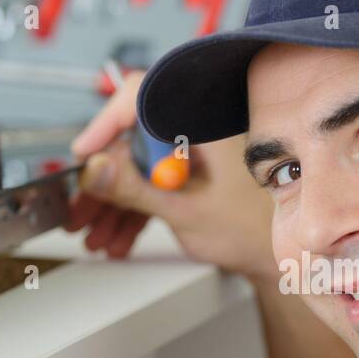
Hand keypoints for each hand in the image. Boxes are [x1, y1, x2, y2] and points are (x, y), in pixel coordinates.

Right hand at [67, 69, 275, 280]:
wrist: (277, 260)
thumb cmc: (252, 229)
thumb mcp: (185, 210)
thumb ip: (135, 190)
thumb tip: (94, 170)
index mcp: (202, 122)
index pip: (140, 97)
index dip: (106, 125)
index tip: (85, 156)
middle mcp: (195, 132)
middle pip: (131, 142)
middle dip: (103, 184)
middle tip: (81, 213)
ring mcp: (191, 156)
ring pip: (137, 170)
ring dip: (114, 206)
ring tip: (98, 237)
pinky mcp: (189, 177)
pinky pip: (151, 186)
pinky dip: (133, 212)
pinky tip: (119, 238)